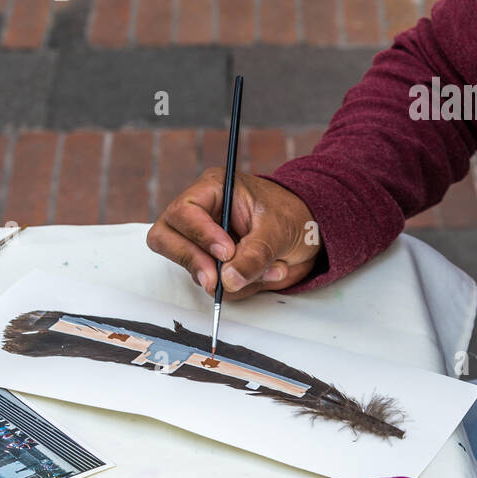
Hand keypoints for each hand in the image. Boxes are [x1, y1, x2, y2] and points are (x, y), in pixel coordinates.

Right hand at [147, 168, 321, 300]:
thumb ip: (255, 253)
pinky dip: (241, 288)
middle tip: (218, 279)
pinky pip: (214, 286)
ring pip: (191, 268)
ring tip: (270, 268)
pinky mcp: (214, 266)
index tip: (226, 252)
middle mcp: (201, 214)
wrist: (311, 233)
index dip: (200, 234)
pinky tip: (267, 274)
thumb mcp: (279, 228)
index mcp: (214, 189)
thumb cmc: (293, 216)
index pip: (184, 211)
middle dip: (194, 261)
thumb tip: (228, 280)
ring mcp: (203, 242)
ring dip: (230, 278)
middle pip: (165, 239)